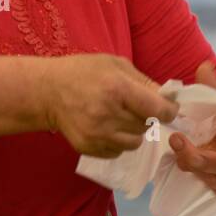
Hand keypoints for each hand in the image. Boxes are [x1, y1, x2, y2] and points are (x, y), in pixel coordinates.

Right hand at [43, 53, 178, 157]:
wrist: (47, 91)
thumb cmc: (84, 72)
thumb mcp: (115, 64)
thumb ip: (144, 81)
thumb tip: (168, 100)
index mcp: (117, 89)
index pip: (157, 110)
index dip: (168, 110)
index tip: (168, 108)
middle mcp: (108, 115)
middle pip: (147, 126)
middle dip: (148, 117)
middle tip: (135, 107)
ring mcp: (97, 135)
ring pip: (135, 143)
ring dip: (134, 131)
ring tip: (120, 117)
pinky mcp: (88, 148)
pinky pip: (118, 152)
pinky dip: (118, 142)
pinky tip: (107, 127)